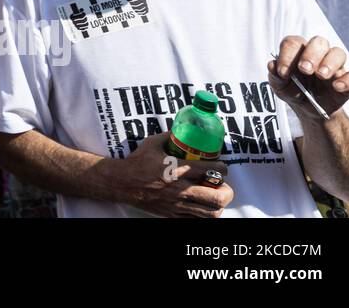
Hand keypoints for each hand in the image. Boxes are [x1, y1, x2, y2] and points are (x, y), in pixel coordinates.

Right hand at [107, 131, 232, 217]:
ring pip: (210, 212)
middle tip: (224, 186)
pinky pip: (196, 219)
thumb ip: (169, 137)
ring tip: (215, 198)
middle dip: (227, 192)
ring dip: (218, 205)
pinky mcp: (172, 214)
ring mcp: (176, 204)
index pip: (210, 170)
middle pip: (216, 197)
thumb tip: (182, 130)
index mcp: (176, 169)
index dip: (222, 168)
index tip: (222, 167)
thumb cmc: (137, 162)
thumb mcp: (152, 143)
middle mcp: (179, 188)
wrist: (121, 183)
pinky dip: (204, 213)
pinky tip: (201, 206)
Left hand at [268, 34, 348, 120]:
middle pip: (318, 42)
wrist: (310, 111)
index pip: (293, 42)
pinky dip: (348, 79)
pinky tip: (337, 87)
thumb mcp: (280, 87)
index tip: (283, 71)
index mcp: (298, 52)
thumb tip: (272, 65)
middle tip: (305, 69)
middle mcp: (318, 54)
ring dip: (329, 63)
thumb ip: (275, 76)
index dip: (287, 54)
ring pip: (338, 53)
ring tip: (321, 76)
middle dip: (311, 54)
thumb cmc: (294, 92)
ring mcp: (335, 66)